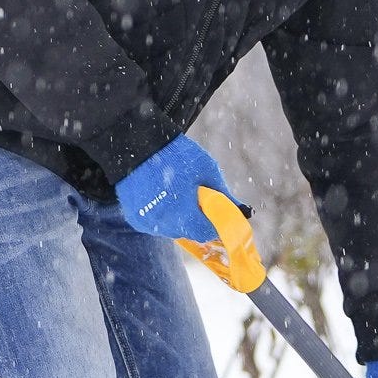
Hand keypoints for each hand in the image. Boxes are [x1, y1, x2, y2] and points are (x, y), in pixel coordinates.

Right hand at [115, 135, 235, 244]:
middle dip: (197, 220)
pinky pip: (155, 224)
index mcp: (183, 214)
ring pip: (171, 229)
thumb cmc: (176, 155)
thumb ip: (224, 196)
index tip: (216, 212)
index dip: (214, 223)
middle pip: (188, 232)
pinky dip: (162, 215)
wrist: (137, 143)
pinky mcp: (135, 219)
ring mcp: (146, 223)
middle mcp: (163, 225)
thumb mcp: (207, 171)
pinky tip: (160, 196)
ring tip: (176, 193)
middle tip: (197, 198)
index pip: (206, 233)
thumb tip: (243, 212)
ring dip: (179, 218)